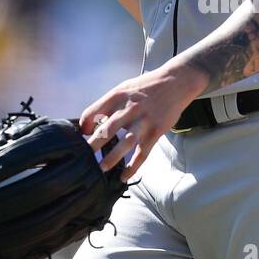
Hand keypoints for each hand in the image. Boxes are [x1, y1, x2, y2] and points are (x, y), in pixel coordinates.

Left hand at [79, 62, 207, 178]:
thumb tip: (91, 124)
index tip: (82, 136)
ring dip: (112, 158)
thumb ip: (108, 104)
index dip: (84, 126)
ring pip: (125, 142)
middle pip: (107, 130)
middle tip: (83, 158)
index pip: (92, 112)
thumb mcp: (124, 88)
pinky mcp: (156, 131)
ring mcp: (144, 121)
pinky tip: (124, 176)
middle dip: (93, 145)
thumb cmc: (146, 86)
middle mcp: (129, 108)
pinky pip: (143, 153)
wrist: (175, 82)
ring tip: (101, 169)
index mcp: (117, 96)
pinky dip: (133, 166)